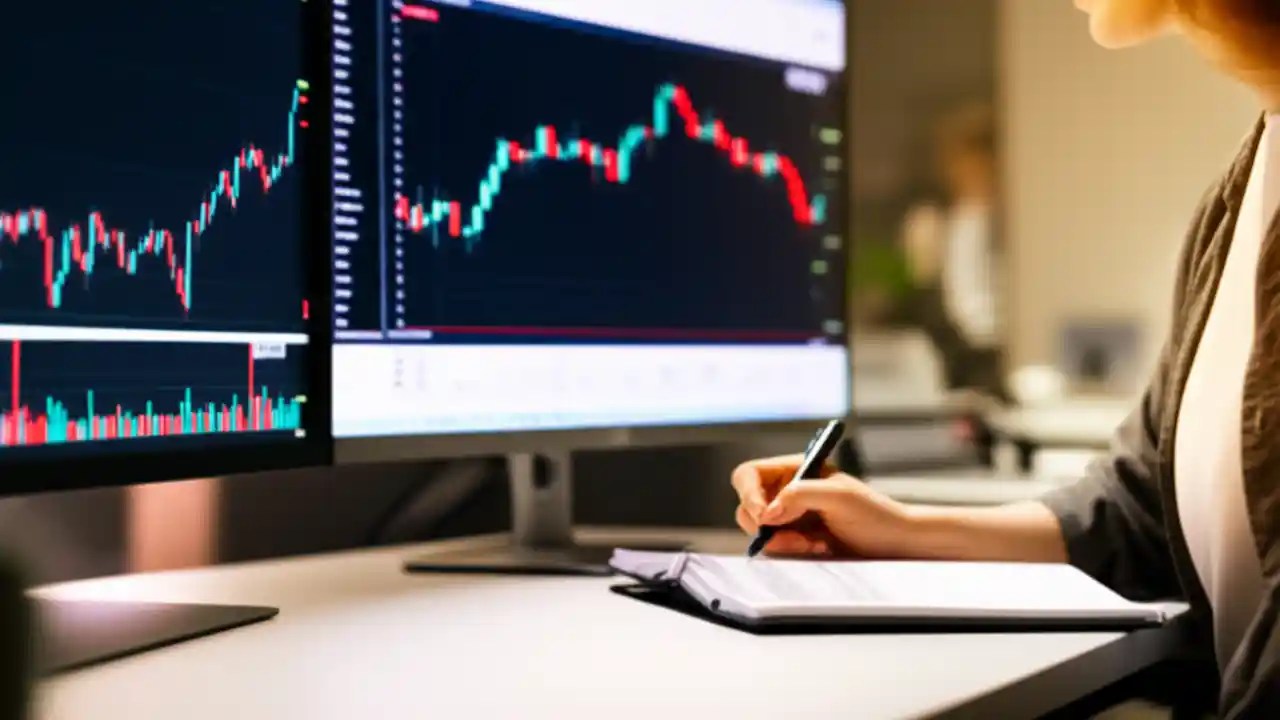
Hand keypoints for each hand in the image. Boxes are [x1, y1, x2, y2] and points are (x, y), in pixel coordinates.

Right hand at [731, 455, 912, 558]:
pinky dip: (788, 550)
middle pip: (747, 505)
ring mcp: (788, 516)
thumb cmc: (875, 513)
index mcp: (795, 469)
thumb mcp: (839, 497)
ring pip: (757, 530)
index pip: (749, 474)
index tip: (765, 517)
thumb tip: (767, 512)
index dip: (749, 494)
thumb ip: (800, 495)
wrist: (895, 543)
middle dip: (766, 525)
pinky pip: (773, 546)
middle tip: (796, 538)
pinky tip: (815, 547)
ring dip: (779, 540)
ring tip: (811, 543)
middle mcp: (787, 490)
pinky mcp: (793, 539)